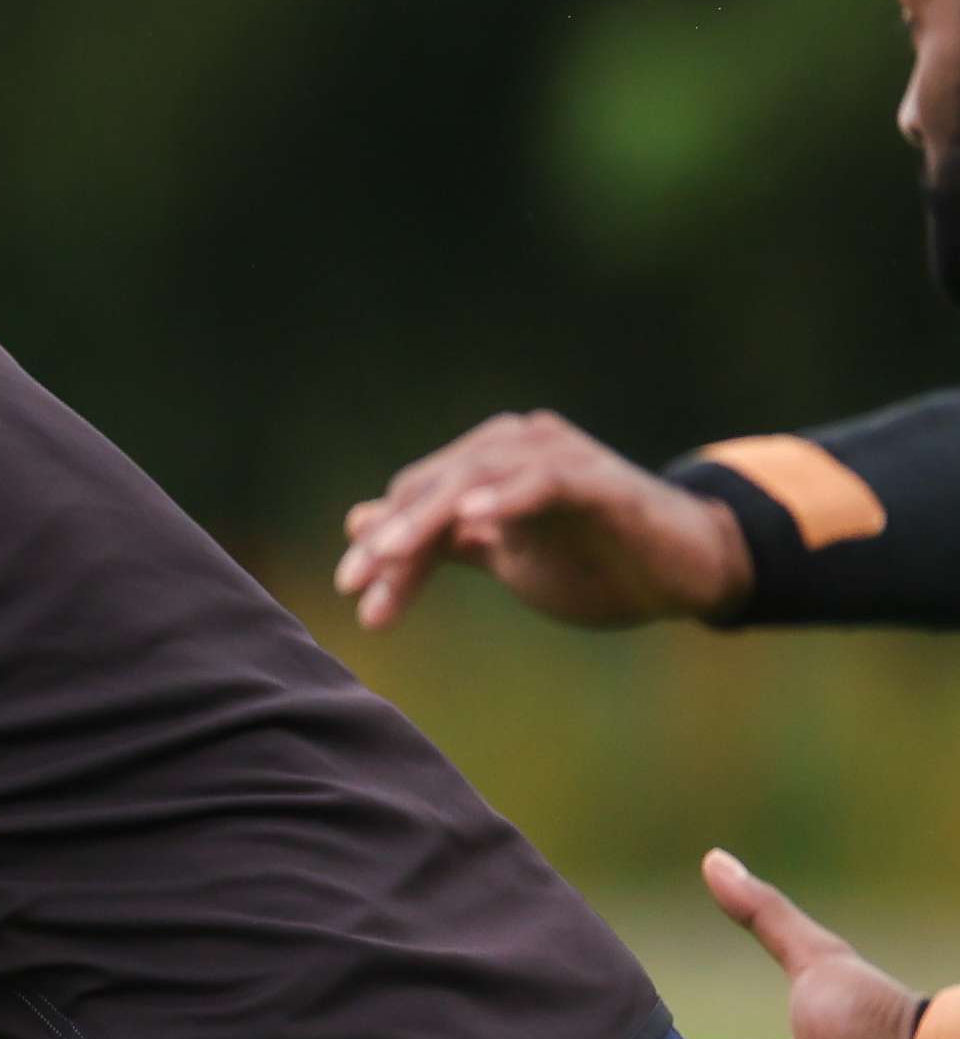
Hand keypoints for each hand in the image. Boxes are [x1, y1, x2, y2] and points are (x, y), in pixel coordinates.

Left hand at [332, 412, 748, 631]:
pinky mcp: (598, 478)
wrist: (687, 571)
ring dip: (427, 522)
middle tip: (354, 586)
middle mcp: (516, 445)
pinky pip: (542, 481)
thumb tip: (360, 522)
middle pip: (433, 487)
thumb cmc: (596, 558)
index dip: (381, 544)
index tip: (350, 593)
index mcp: (488, 462)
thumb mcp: (503, 553)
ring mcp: (557, 456)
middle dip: (391, 540)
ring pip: (473, 479)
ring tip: (388, 557)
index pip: (416, 498)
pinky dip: (505, 498)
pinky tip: (472, 520)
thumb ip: (440, 539)